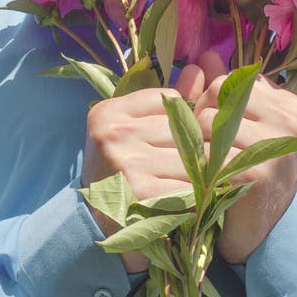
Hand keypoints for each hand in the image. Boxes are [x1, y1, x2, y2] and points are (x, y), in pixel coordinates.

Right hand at [81, 64, 206, 271]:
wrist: (94, 227)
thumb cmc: (121, 173)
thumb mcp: (136, 132)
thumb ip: (170, 102)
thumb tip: (201, 68)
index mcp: (109, 112)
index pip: (171, 99)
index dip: (184, 122)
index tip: (179, 142)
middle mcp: (113, 133)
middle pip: (184, 129)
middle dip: (199, 150)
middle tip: (201, 167)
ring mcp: (125, 161)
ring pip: (192, 158)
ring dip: (203, 175)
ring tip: (199, 186)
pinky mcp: (140, 192)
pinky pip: (189, 186)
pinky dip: (197, 196)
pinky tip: (192, 204)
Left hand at [194, 51, 296, 263]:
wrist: (266, 236)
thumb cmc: (252, 175)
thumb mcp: (242, 127)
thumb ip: (225, 91)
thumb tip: (204, 55)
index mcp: (289, 103)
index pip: (230, 81)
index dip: (210, 105)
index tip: (217, 132)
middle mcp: (289, 118)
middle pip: (217, 95)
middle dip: (201, 122)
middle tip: (210, 152)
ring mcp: (277, 144)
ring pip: (207, 122)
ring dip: (198, 146)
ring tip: (209, 167)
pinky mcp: (258, 171)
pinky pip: (206, 152)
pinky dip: (199, 167)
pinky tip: (207, 182)